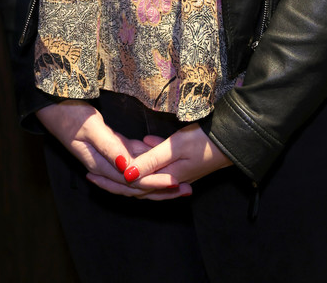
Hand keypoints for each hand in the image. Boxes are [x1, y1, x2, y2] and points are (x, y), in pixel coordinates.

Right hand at [36, 100, 190, 199]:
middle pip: (136, 185)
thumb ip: (110, 146)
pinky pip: (131, 160)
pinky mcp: (109, 146)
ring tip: (178, 182)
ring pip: (135, 175)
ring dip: (156, 179)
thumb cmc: (70, 114)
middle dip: (161, 189)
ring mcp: (106, 157)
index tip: (176, 183)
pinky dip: (146, 162)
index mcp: (100, 164)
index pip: (133, 181)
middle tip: (186, 189)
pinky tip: (159, 159)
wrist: (52, 104)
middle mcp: (105, 166)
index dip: (155, 183)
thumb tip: (129, 168)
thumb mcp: (91, 127)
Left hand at [106, 123, 231, 198]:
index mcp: (165, 178)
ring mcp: (178, 172)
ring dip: (131, 172)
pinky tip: (145, 146)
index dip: (111, 181)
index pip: (132, 186)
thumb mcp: (176, 147)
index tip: (91, 175)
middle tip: (94, 176)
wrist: (234, 140)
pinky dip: (148, 160)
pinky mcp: (184, 163)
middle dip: (116, 182)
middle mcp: (170, 179)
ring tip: (114, 166)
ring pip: (147, 176)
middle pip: (137, 185)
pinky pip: (159, 166)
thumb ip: (151, 160)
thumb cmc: (206, 141)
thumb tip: (125, 174)